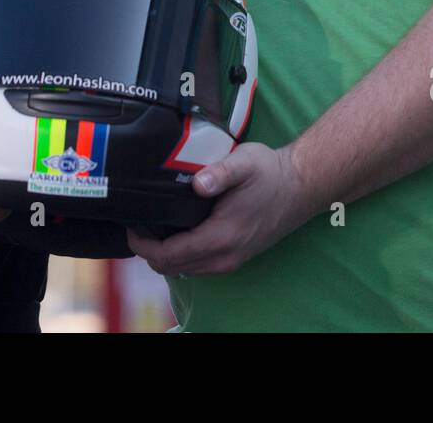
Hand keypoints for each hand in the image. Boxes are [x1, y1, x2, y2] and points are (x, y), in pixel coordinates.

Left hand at [126, 143, 313, 276]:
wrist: (301, 186)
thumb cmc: (270, 173)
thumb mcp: (244, 163)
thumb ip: (219, 173)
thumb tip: (197, 183)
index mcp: (221, 237)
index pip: (168, 255)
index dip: (143, 244)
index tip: (131, 225)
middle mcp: (224, 257)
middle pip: (170, 267)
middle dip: (148, 250)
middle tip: (138, 223)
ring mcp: (230, 260)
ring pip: (183, 268)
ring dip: (164, 253)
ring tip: (154, 224)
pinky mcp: (235, 257)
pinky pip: (197, 264)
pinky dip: (180, 254)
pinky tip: (177, 229)